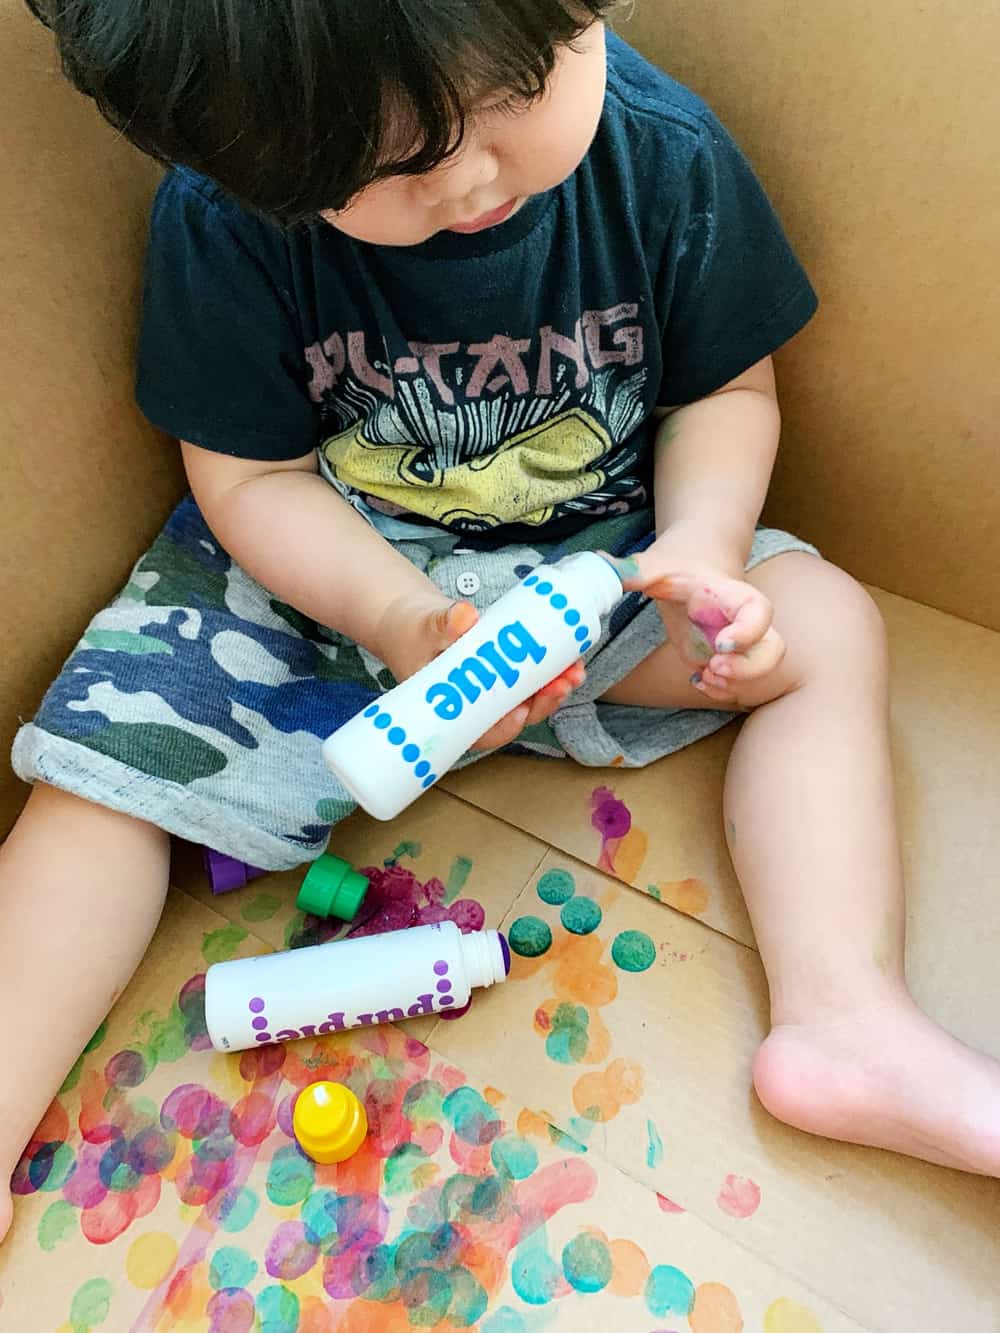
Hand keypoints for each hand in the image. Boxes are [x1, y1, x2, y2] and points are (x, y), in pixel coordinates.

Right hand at [375, 591, 584, 750]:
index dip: (504, 728)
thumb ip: (443, 623)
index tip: (521, 712)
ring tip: (575, 669)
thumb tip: (465, 616)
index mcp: (451, 711)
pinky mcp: (501, 673)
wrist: (409, 620)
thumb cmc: (409, 632)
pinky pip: (528, 678)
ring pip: (527, 699)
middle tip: (564, 682)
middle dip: (543, 702)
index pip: (481, 732)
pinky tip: (568, 659)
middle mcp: (475, 707)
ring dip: (554, 687)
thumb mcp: (424, 627)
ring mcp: (491, 691)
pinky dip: (549, 671)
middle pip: (514, 717)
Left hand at [611, 546, 784, 703]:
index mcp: (730, 593)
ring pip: (762, 670)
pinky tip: (697, 681)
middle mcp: (742, 620)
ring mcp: (737, 642)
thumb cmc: (674, 562)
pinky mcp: (723, 658)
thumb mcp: (651, 564)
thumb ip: (630, 570)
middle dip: (749, 668)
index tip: (719, 644)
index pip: (759, 611)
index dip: (749, 632)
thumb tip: (596, 565)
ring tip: (704, 678)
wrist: (688, 563)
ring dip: (737, 684)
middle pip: (773, 649)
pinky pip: (739, 682)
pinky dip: (724, 691)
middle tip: (712, 667)